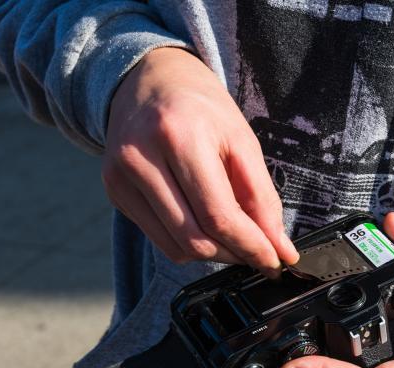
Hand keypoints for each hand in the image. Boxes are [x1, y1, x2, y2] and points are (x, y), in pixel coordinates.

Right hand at [102, 47, 298, 276]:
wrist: (150, 80)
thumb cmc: (201, 108)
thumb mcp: (242, 141)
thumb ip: (262, 198)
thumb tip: (279, 249)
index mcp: (179, 136)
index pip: (218, 214)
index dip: (250, 246)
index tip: (275, 260)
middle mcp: (141, 157)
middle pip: (194, 238)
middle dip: (234, 254)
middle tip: (258, 252)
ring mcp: (120, 177)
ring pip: (176, 247)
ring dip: (213, 253)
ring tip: (234, 239)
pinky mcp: (114, 192)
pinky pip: (159, 240)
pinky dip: (188, 245)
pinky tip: (204, 226)